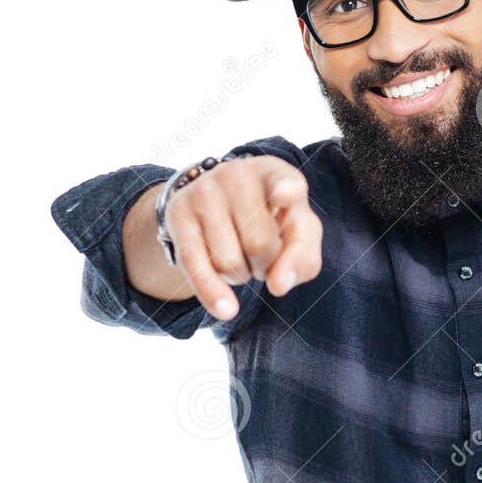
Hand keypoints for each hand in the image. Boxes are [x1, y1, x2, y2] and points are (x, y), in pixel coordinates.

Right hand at [161, 155, 323, 319]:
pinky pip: (195, 265)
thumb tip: (279, 285)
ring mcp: (204, 192)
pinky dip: (211, 292)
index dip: (287, 190)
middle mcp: (238, 174)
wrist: (213, 201)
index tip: (287, 195)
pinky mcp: (178, 214)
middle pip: (260, 245)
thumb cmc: (268, 218)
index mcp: (275, 172)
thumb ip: (302, 258)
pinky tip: (225, 310)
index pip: (285, 181)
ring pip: (228, 262)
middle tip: (261, 256)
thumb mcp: (296, 231)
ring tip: (239, 256)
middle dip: (265, 265)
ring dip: (240, 275)